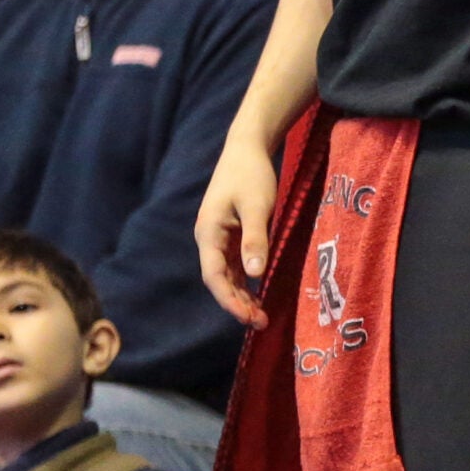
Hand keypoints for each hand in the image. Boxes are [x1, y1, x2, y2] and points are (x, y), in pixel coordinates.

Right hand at [195, 136, 279, 328]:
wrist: (247, 148)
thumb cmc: (252, 174)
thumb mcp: (258, 206)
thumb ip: (256, 238)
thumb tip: (255, 274)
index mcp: (208, 232)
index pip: (214, 276)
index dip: (229, 300)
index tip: (247, 317)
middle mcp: (208, 238)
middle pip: (219, 280)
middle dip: (237, 303)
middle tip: (261, 322)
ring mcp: (218, 236)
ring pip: (226, 274)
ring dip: (241, 294)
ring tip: (261, 315)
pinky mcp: (230, 233)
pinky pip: (234, 263)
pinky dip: (244, 280)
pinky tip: (257, 293)